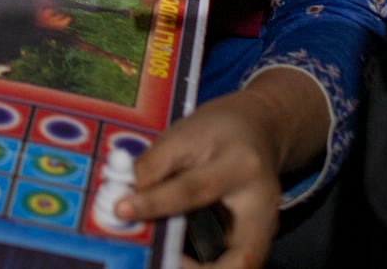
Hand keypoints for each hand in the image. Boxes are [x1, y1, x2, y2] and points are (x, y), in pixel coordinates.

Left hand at [119, 91, 284, 268]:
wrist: (257, 131)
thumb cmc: (217, 132)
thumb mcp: (185, 134)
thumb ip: (154, 165)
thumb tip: (122, 196)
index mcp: (241, 166)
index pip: (193, 190)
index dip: (154, 202)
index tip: (121, 210)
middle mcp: (262, 208)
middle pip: (242, 259)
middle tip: (161, 263)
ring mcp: (264, 231)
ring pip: (242, 267)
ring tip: (163, 261)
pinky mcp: (256, 243)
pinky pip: (232, 264)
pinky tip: (175, 261)